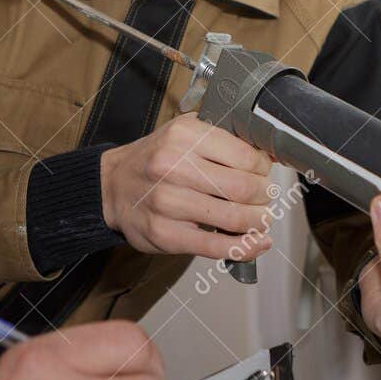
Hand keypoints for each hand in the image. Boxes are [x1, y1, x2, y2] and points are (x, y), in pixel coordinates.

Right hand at [99, 113, 273, 262]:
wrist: (112, 186)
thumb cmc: (155, 160)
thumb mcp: (183, 132)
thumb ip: (222, 137)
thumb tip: (268, 154)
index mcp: (184, 135)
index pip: (246, 156)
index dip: (264, 169)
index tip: (264, 174)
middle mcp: (173, 166)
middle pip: (243, 188)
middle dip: (264, 197)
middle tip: (265, 198)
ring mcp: (168, 202)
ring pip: (234, 218)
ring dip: (258, 221)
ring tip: (260, 219)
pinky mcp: (166, 234)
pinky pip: (216, 246)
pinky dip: (245, 247)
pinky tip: (257, 243)